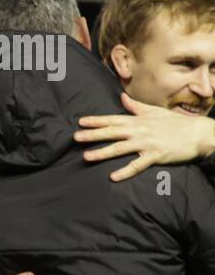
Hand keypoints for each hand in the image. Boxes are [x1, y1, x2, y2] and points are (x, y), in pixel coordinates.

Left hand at [74, 92, 214, 180]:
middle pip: (112, 133)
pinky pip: (137, 165)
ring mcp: (147, 143)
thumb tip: (122, 98)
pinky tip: (113, 177)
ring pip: (120, 148)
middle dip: (93, 135)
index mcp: (138, 120)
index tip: (80, 122)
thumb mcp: (154, 112)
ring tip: (86, 157)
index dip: (96, 121)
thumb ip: (136, 107)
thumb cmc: (175, 123)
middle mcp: (139, 131)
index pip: (113, 119)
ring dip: (102, 152)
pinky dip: (125, 171)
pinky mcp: (155, 156)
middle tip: (75, 137)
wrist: (198, 133)